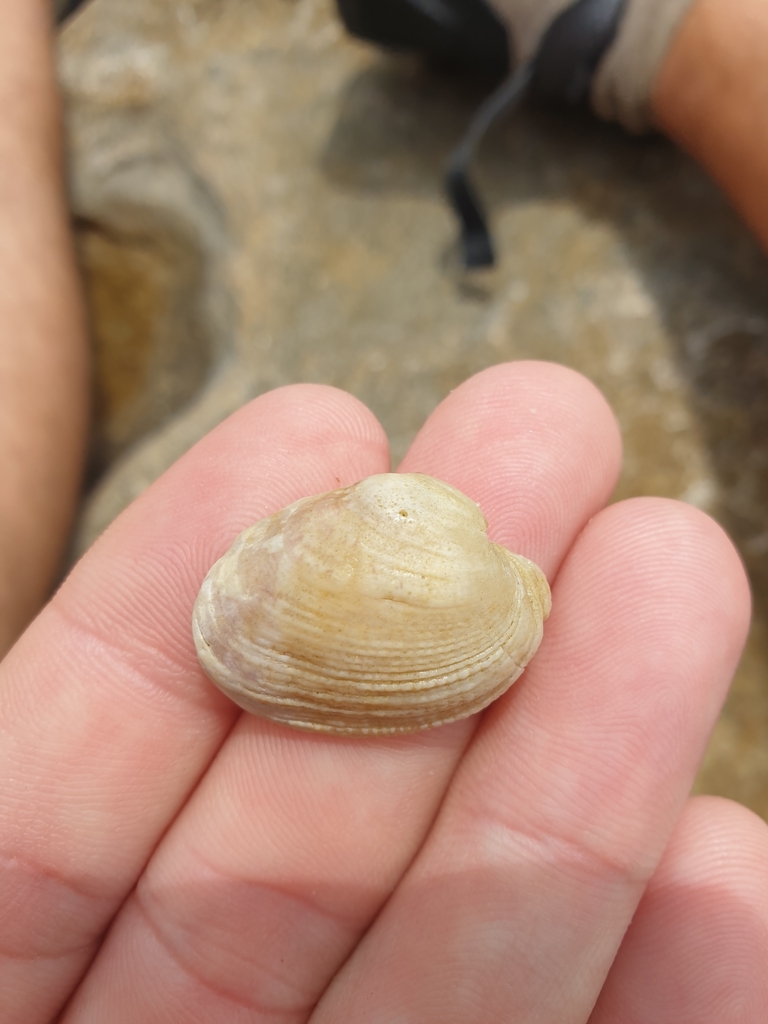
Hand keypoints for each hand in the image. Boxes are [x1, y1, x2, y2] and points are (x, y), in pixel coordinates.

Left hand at [1, 362, 763, 1023]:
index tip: (319, 431)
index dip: (198, 597)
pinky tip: (735, 873)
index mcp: (13, 973)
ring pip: (463, 946)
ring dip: (582, 776)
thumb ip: (24, 795)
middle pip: (306, 838)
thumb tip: (211, 597)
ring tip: (676, 562)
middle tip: (549, 426)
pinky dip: (666, 998)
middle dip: (428, 635)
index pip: (76, 778)